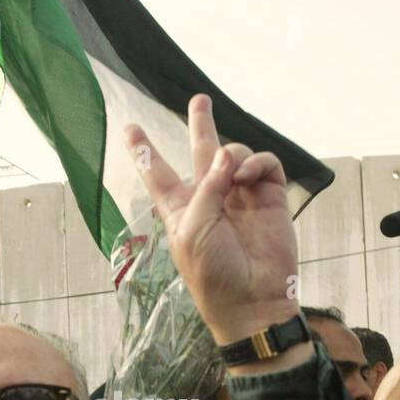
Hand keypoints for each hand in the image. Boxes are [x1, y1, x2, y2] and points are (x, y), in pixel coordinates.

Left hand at [125, 94, 298, 350]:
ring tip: (233, 172)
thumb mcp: (193, 229)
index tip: (129, 128)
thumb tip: (229, 154)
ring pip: (235, 154)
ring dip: (233, 154)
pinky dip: (257, 163)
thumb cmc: (213, 271)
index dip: (144, 151)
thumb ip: (206, 186)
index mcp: (181, 208)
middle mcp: (210, 198)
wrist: (253, 299)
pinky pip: (265, 164)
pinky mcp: (270, 198)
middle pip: (201, 152)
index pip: (158, 173)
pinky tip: (248, 176)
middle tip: (200, 100)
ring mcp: (242, 196)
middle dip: (201, 125)